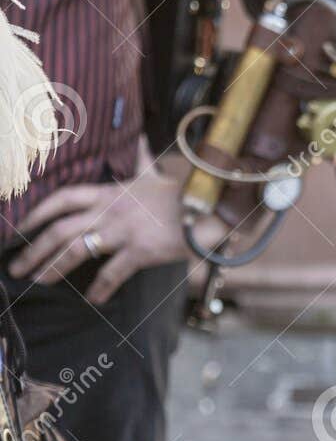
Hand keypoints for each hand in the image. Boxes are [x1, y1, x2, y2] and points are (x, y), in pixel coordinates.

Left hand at [8, 146, 189, 302]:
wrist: (210, 209)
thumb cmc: (181, 194)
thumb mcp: (155, 175)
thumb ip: (142, 161)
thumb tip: (140, 140)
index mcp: (110, 193)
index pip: (63, 198)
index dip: (38, 212)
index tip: (22, 228)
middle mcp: (110, 211)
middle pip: (60, 230)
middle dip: (34, 250)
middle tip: (18, 267)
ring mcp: (123, 231)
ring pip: (75, 251)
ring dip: (52, 269)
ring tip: (38, 282)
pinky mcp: (140, 250)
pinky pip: (111, 273)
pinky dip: (100, 289)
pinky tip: (93, 300)